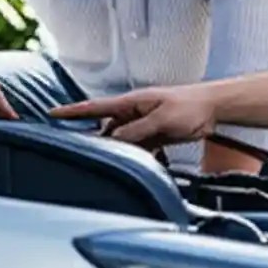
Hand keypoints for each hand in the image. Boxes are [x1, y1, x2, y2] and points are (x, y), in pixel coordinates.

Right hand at [50, 85, 216, 150]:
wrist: (215, 110)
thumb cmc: (191, 106)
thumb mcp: (161, 120)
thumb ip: (136, 131)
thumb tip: (113, 140)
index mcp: (131, 102)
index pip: (95, 107)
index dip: (72, 112)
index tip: (52, 114)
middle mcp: (134, 113)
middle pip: (106, 130)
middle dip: (98, 142)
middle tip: (87, 156)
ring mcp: (143, 124)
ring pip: (122, 141)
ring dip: (121, 152)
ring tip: (118, 164)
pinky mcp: (154, 136)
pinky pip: (137, 148)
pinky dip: (137, 156)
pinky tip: (141, 165)